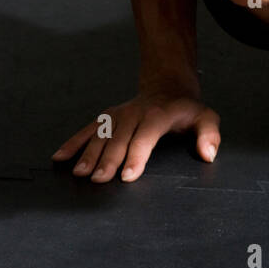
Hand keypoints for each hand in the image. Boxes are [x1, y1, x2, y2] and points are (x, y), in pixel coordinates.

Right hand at [52, 85, 220, 182]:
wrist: (167, 88)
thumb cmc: (186, 110)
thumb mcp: (206, 117)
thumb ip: (209, 134)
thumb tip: (207, 153)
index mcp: (159, 115)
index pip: (146, 136)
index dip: (136, 155)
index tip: (127, 176)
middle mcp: (135, 113)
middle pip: (119, 138)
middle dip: (108, 159)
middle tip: (99, 180)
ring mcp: (118, 114)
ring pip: (101, 134)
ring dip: (88, 154)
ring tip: (80, 174)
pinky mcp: (107, 117)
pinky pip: (87, 129)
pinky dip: (72, 142)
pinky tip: (59, 157)